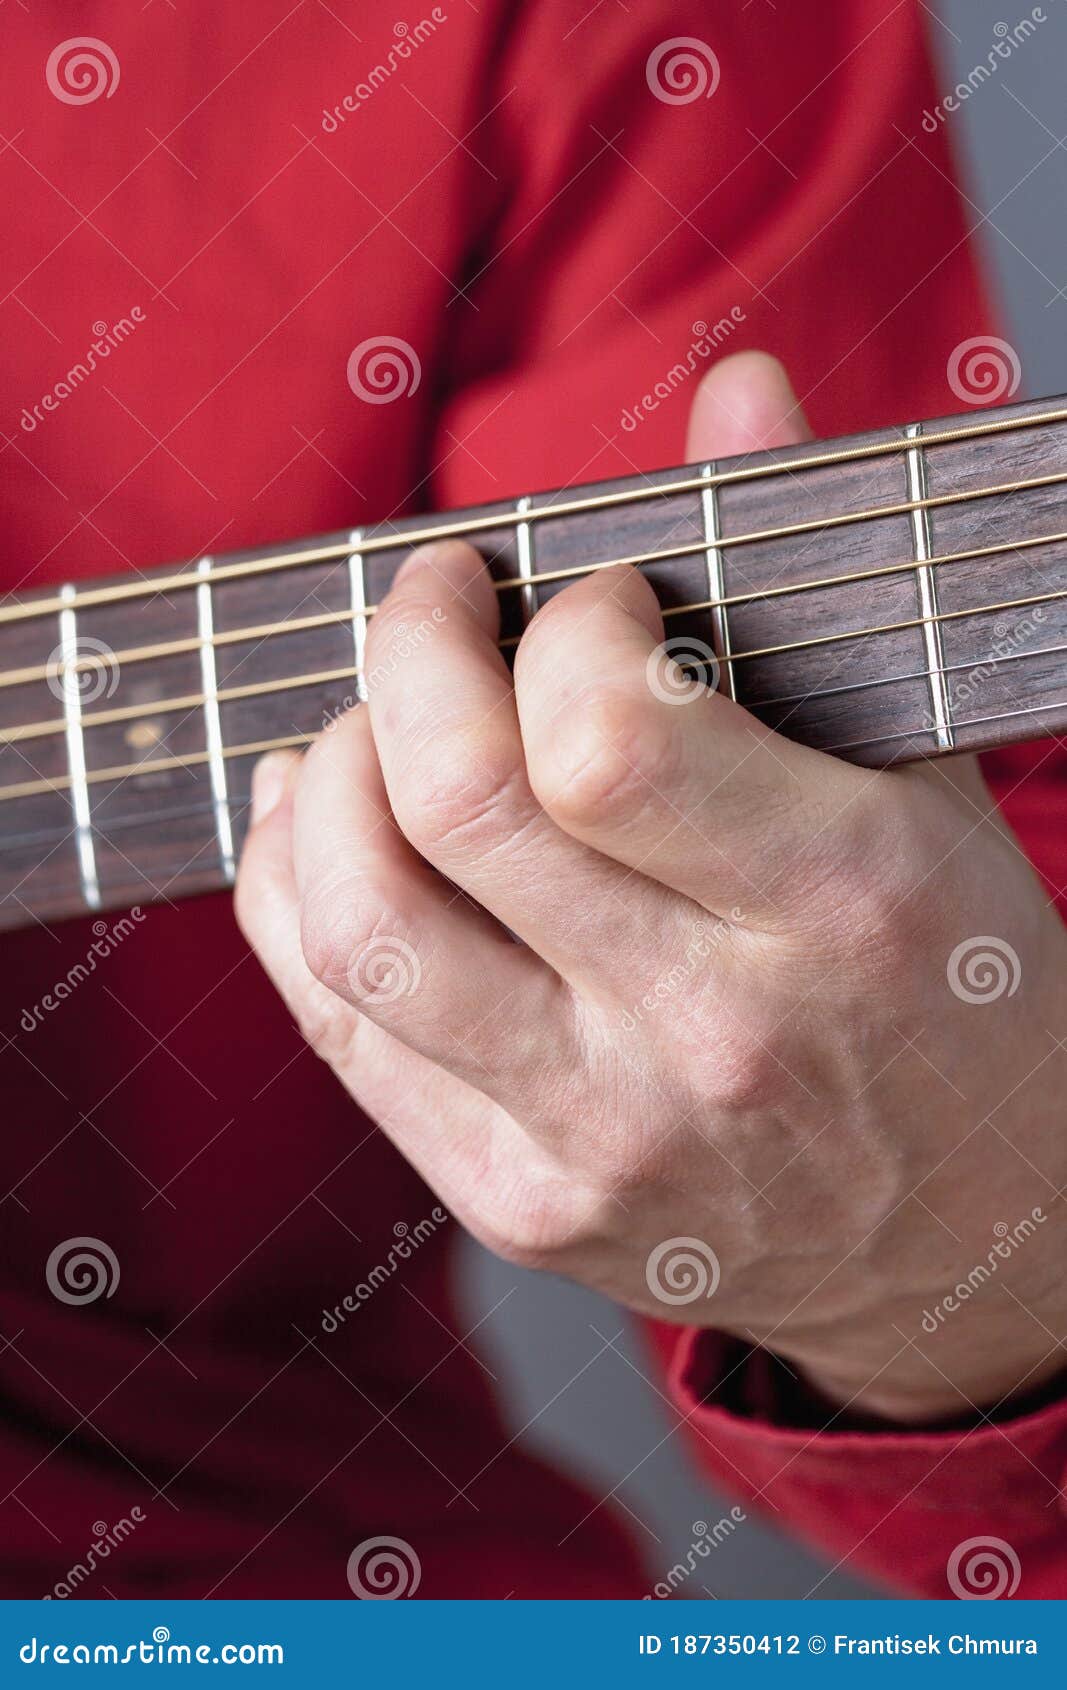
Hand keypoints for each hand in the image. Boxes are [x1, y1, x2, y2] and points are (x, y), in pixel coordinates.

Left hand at [236, 352, 1066, 1424]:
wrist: (974, 1247)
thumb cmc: (958, 993)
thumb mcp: (931, 787)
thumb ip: (820, 579)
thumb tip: (739, 384)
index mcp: (842, 905)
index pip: (603, 735)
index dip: (562, 627)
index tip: (592, 599)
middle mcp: (710, 1037)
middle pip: (453, 808)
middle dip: (406, 653)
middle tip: (433, 606)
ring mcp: (601, 1138)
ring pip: (360, 926)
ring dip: (327, 779)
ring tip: (359, 727)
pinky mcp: (522, 1207)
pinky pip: (342, 1032)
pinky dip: (296, 898)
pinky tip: (324, 832)